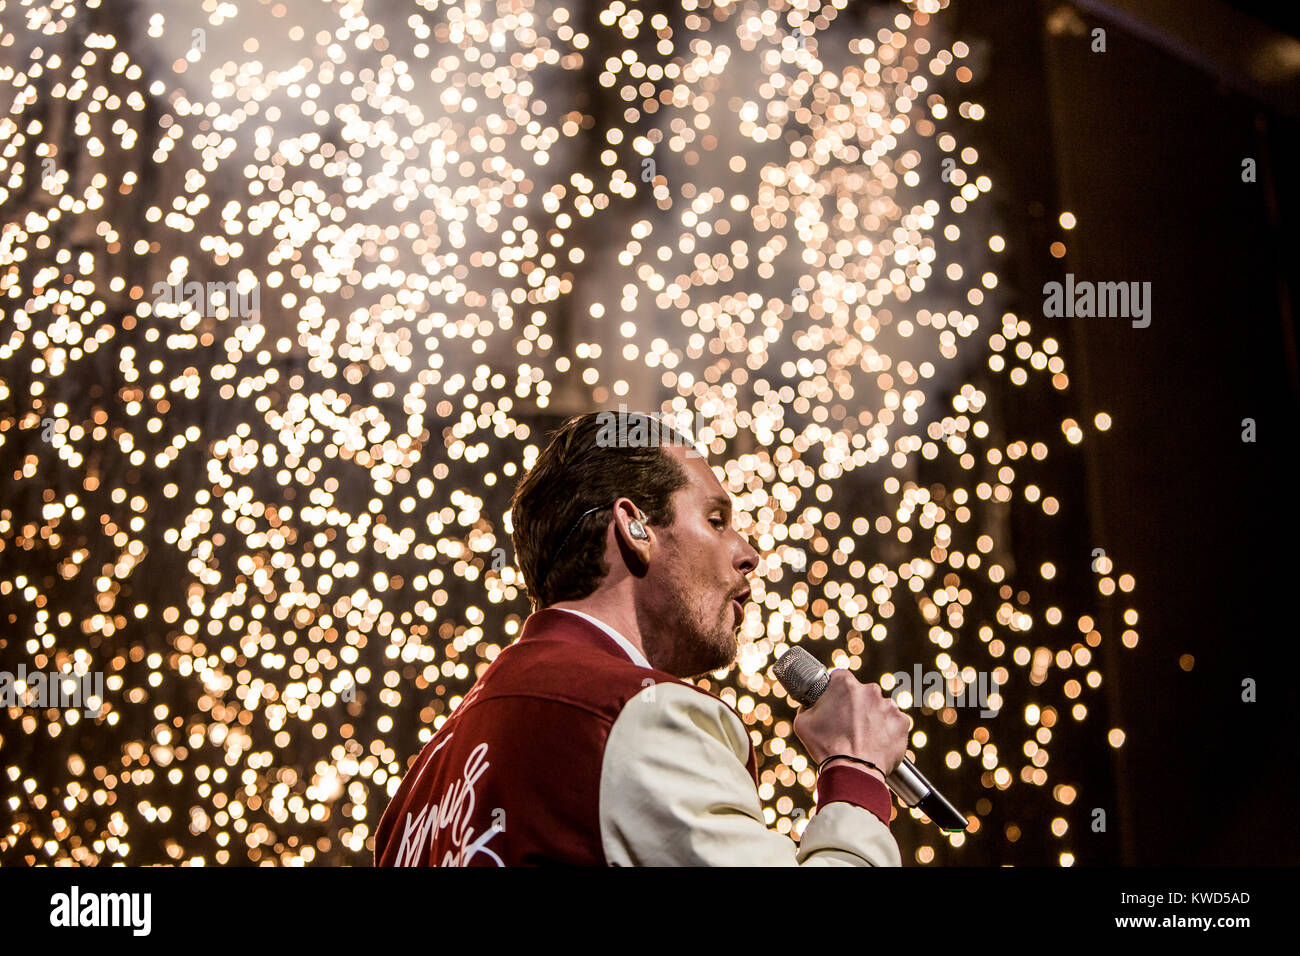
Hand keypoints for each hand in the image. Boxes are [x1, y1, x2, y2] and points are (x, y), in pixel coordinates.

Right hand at [792, 669, 911, 775]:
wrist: (854, 773)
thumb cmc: (826, 748)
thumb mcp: (802, 722)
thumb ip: (808, 706)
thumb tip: (812, 704)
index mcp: (845, 684)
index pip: (840, 678)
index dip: (835, 690)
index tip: (835, 702)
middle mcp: (870, 690)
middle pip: (862, 693)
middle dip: (856, 706)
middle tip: (848, 725)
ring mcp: (889, 706)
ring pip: (879, 708)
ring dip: (873, 718)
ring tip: (863, 738)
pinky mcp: (902, 723)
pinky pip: (894, 723)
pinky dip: (888, 731)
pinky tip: (876, 743)